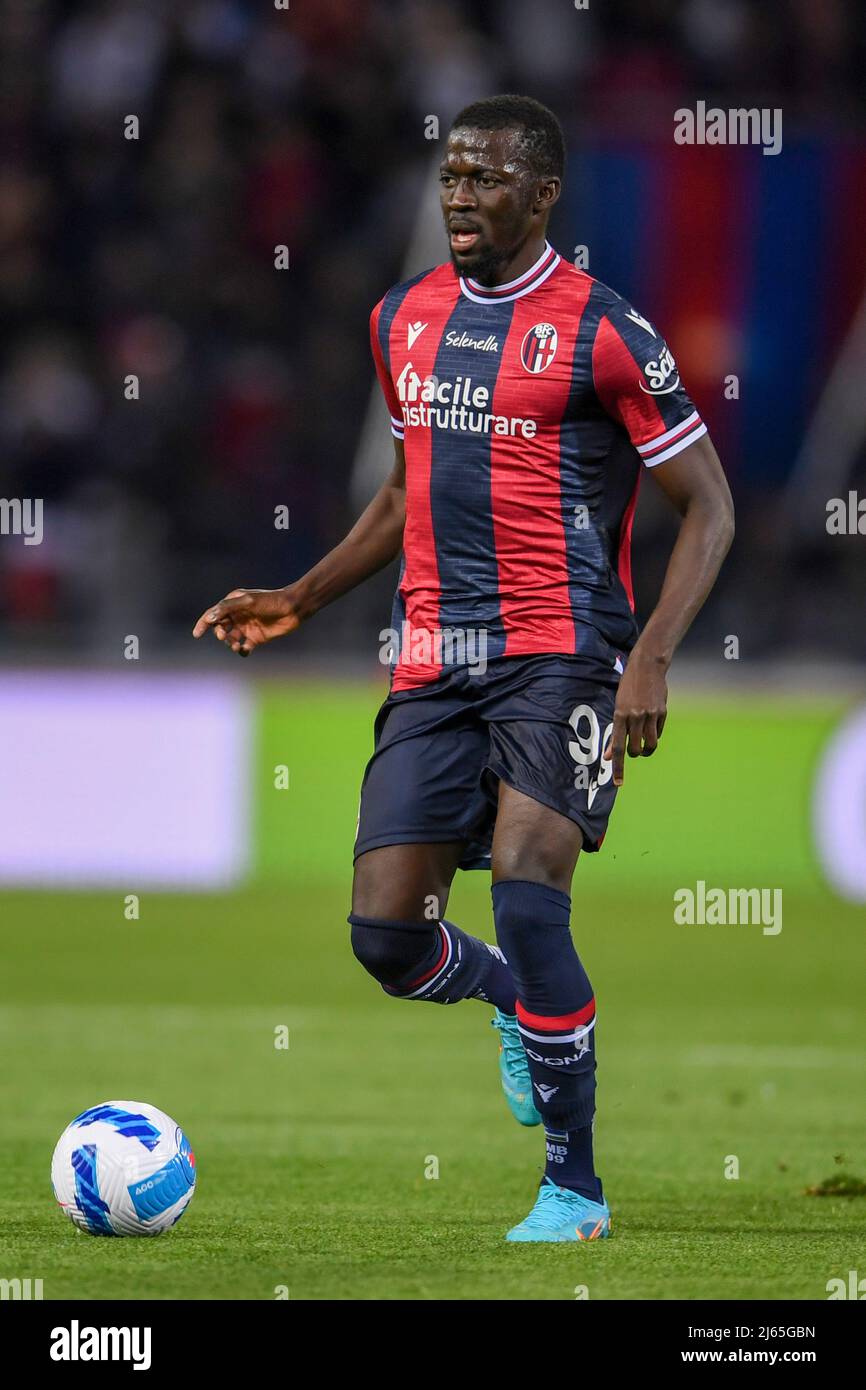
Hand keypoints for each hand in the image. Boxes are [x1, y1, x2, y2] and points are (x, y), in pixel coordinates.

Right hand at [192, 587, 300, 655]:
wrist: (294, 608)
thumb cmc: (271, 601)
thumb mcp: (248, 601)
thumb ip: (228, 608)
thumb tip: (210, 617)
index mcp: (233, 603)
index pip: (213, 614)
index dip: (203, 624)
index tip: (196, 634)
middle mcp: (238, 615)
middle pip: (220, 628)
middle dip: (220, 634)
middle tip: (225, 636)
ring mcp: (246, 627)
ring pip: (230, 639)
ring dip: (229, 644)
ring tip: (236, 645)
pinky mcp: (256, 638)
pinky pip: (243, 648)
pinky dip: (241, 651)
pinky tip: (243, 651)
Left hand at [603, 651, 667, 785]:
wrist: (648, 666)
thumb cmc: (628, 687)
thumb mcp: (617, 706)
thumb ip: (615, 732)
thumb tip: (608, 755)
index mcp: (620, 715)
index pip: (618, 747)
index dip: (618, 767)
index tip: (618, 783)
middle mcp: (635, 716)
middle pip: (634, 749)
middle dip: (633, 754)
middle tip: (633, 749)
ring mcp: (651, 715)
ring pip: (650, 745)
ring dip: (646, 750)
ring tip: (643, 746)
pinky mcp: (662, 712)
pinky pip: (658, 734)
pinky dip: (654, 737)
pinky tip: (650, 729)